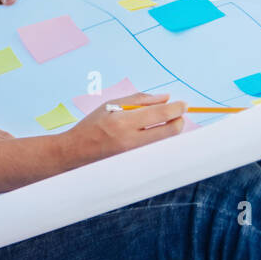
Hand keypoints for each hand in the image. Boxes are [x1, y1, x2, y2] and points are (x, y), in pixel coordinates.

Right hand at [64, 92, 185, 165]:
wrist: (77, 151)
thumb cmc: (92, 125)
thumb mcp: (110, 105)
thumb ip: (139, 99)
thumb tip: (166, 98)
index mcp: (123, 120)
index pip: (160, 114)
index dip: (177, 108)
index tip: (184, 104)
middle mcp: (131, 138)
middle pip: (170, 131)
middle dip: (179, 120)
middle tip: (178, 113)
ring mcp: (135, 152)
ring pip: (166, 140)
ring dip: (169, 129)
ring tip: (162, 121)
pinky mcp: (137, 161)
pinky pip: (157, 148)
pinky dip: (160, 138)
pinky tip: (152, 133)